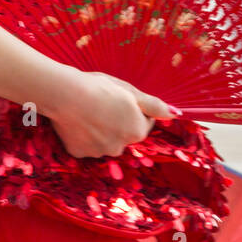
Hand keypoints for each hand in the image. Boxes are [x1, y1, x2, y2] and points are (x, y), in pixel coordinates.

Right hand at [45, 69, 178, 158]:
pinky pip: (86, 145)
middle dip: (118, 123)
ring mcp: (99, 152)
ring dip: (101, 131)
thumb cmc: (100, 88)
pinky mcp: (79, 153)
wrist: (65, 94)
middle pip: (123, 135)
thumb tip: (175, 114)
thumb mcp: (130, 91)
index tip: (122, 99)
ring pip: (105, 141)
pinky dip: (83, 136)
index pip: (143, 123)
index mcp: (136, 131)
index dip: (135, 110)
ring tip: (88, 111)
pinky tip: (77, 121)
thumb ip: (154, 106)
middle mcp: (120, 147)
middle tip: (103, 104)